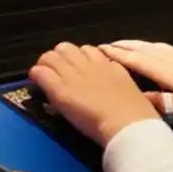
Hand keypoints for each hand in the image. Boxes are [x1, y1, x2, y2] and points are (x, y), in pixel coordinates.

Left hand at [30, 43, 159, 146]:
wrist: (127, 123)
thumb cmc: (136, 112)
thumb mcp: (129, 86)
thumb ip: (117, 76)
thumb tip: (112, 73)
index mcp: (107, 64)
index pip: (87, 50)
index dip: (79, 59)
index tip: (77, 70)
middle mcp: (88, 65)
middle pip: (66, 48)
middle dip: (59, 58)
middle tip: (58, 73)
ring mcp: (73, 75)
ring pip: (50, 56)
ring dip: (46, 65)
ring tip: (46, 78)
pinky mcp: (60, 89)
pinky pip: (40, 72)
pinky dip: (36, 76)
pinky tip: (37, 84)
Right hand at [100, 41, 172, 133]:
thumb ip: (157, 102)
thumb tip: (132, 98)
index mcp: (166, 69)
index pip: (136, 59)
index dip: (117, 54)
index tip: (99, 50)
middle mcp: (171, 58)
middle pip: (143, 49)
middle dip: (123, 46)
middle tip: (103, 46)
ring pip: (153, 47)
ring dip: (136, 45)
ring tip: (122, 46)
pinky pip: (163, 48)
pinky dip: (150, 47)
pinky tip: (151, 50)